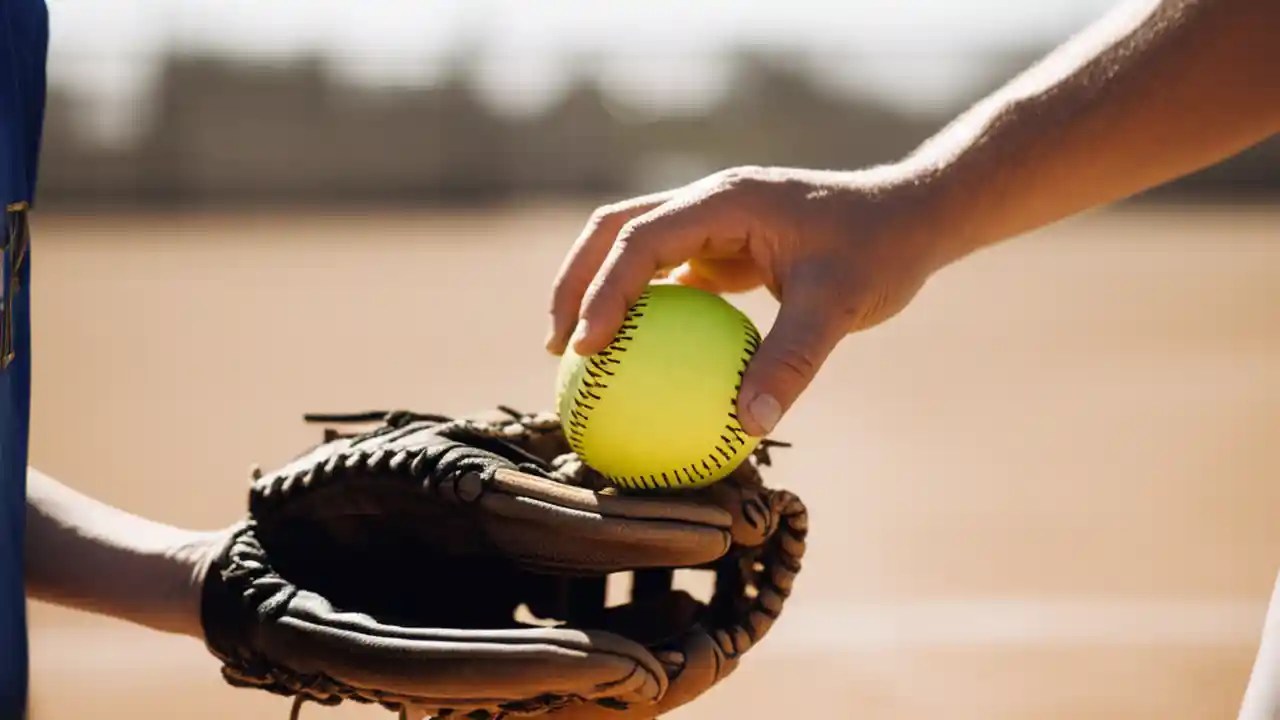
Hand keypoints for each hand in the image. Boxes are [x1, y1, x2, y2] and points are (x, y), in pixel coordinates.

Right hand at [547, 165, 951, 435]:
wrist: (912, 217)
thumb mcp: (841, 306)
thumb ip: (793, 360)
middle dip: (574, 282)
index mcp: (725, 200)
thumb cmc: (880, 250)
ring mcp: (713, 222)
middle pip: (614, 230)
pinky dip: (641, 310)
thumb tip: (748, 426)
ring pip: (632, 247)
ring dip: (598, 291)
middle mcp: (708, 202)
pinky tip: (635, 361)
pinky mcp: (724, 246)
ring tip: (575, 355)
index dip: (605, 291)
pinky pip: (668, 276)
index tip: (585, 347)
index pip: (643, 239)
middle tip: (556, 349)